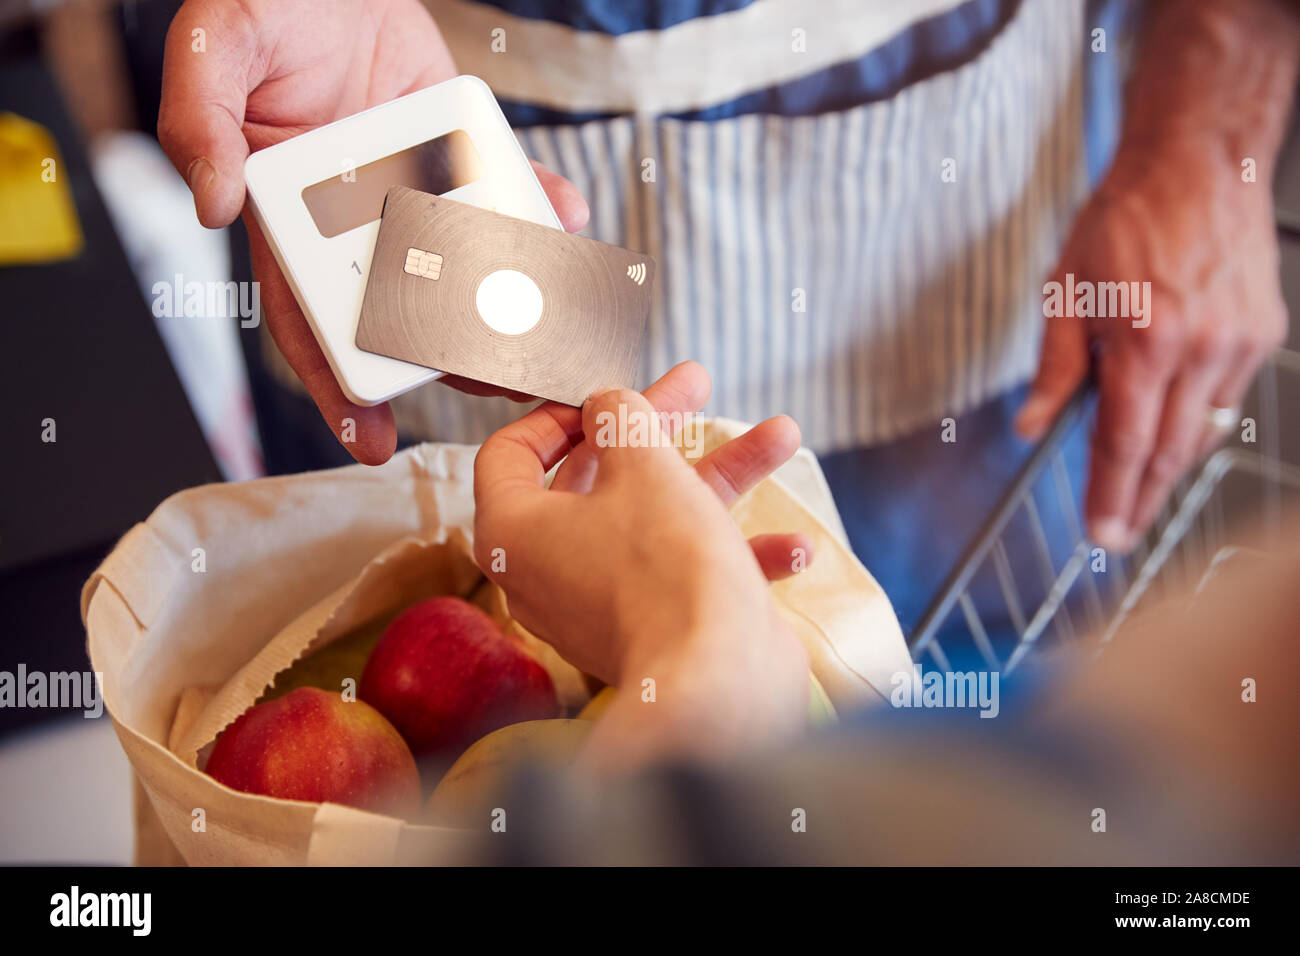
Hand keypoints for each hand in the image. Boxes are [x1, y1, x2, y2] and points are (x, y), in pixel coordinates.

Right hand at [157, 0, 588, 463]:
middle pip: (409, 319)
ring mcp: (422, 200)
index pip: (312, 324)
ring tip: (553, 338)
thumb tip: (209, 203)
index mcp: (298, 228)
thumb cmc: (270, 14)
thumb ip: (200, 119)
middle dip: (455, 363)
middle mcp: (363, 229)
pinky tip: (565, 224)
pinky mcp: (465, 162)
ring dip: (512, 310)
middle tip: (505, 390)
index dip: (336, 387)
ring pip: (468, 275)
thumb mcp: (217, 49)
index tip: (370, 439)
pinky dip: (539, 214)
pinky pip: (506, 199)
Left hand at [473, 362, 811, 770]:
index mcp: (515, 531)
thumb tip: (611, 404)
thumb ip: (623, 415)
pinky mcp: (653, 628)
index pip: (509, 454)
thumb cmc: (665, 571)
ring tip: (778, 436)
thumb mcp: (645, 462)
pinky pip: (687, 574)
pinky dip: (736, 551)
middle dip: (657, 425)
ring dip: (721, 475)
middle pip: (596, 477)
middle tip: (694, 387)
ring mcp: (601, 602)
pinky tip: (793, 547)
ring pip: (656, 518)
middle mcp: (548, 571)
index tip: (605, 392)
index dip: (558, 411)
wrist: (714, 680)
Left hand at [1016, 139, 1285, 551]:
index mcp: (1145, 341)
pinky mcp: (1263, 333)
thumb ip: (1053, 369)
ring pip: (1202, 432)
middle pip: (1169, 453)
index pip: (1124, 444)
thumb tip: (1033, 426)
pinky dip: (1196, 424)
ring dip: (1168, 467)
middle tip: (1119, 534)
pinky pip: (1227, 400)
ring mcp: (1239, 342)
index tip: (1101, 534)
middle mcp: (1201, 349)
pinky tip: (1173, 433)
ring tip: (1138, 491)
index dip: (1111, 497)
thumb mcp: (1066, 292)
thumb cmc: (1126, 218)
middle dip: (1141, 502)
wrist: (1196, 163)